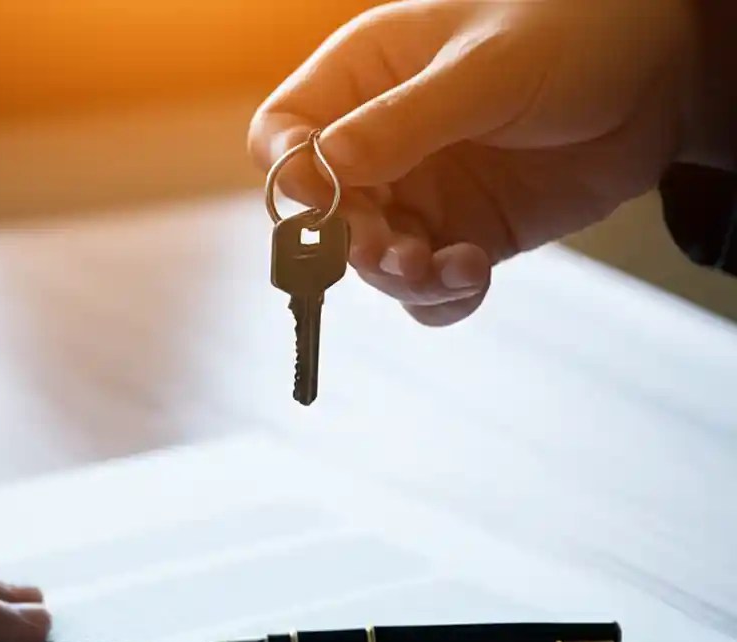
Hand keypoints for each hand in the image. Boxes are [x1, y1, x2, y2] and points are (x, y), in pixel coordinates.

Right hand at [250, 0, 701, 324]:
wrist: (664, 76)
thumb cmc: (573, 36)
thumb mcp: (485, 70)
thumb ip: (403, 122)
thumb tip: (321, 169)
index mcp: (364, 75)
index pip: (286, 129)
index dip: (291, 172)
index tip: (325, 205)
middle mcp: (378, 138)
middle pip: (323, 210)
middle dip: (355, 241)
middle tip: (396, 254)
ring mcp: (419, 190)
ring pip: (371, 257)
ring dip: (398, 277)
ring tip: (447, 269)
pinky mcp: (461, 231)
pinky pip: (425, 285)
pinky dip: (440, 296)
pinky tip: (474, 273)